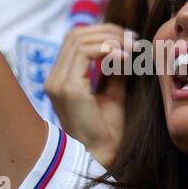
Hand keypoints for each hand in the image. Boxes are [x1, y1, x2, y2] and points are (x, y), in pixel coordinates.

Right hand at [44, 24, 129, 168]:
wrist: (101, 157)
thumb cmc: (106, 131)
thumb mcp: (112, 92)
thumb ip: (114, 69)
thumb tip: (125, 45)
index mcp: (61, 79)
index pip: (75, 40)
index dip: (102, 32)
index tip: (129, 38)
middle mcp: (54, 79)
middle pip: (75, 35)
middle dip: (107, 31)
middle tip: (133, 39)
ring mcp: (58, 83)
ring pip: (79, 40)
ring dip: (110, 39)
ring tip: (132, 48)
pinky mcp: (68, 88)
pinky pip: (84, 53)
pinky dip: (106, 49)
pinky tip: (124, 58)